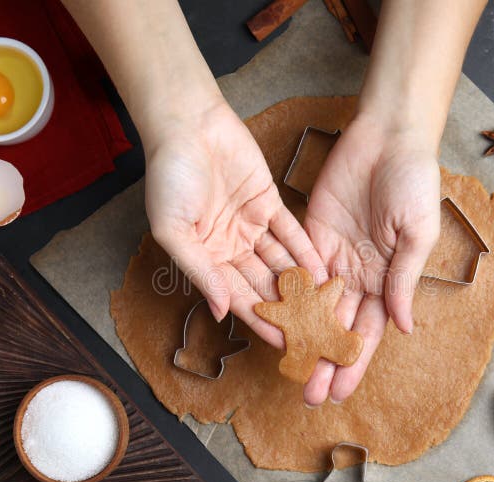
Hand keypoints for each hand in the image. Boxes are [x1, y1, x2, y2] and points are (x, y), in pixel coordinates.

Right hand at [145, 99, 324, 347]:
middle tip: (313, 330)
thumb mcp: (174, 231)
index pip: (237, 297)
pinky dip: (304, 250)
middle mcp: (229, 246)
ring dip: (300, 283)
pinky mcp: (268, 202)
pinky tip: (321, 270)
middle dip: (286, 308)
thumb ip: (200, 271)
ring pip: (280, 261)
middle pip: (263, 285)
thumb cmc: (169, 177)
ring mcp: (250, 224)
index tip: (283, 344)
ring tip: (324, 304)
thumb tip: (218, 311)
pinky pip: (290, 232)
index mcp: (204, 257)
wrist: (187, 125)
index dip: (260, 321)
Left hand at [303, 113, 440, 404]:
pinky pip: (296, 271)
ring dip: (302, 338)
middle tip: (308, 394)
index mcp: (387, 278)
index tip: (341, 391)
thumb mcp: (417, 233)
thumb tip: (403, 329)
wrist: (387, 136)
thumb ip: (403, 280)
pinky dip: (287, 297)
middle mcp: (358, 273)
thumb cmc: (415, 181)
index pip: (367, 331)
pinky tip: (275, 322)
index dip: (353, 362)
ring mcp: (332, 255)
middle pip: (336, 326)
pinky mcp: (310, 233)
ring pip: (313, 306)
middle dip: (324, 360)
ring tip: (288, 369)